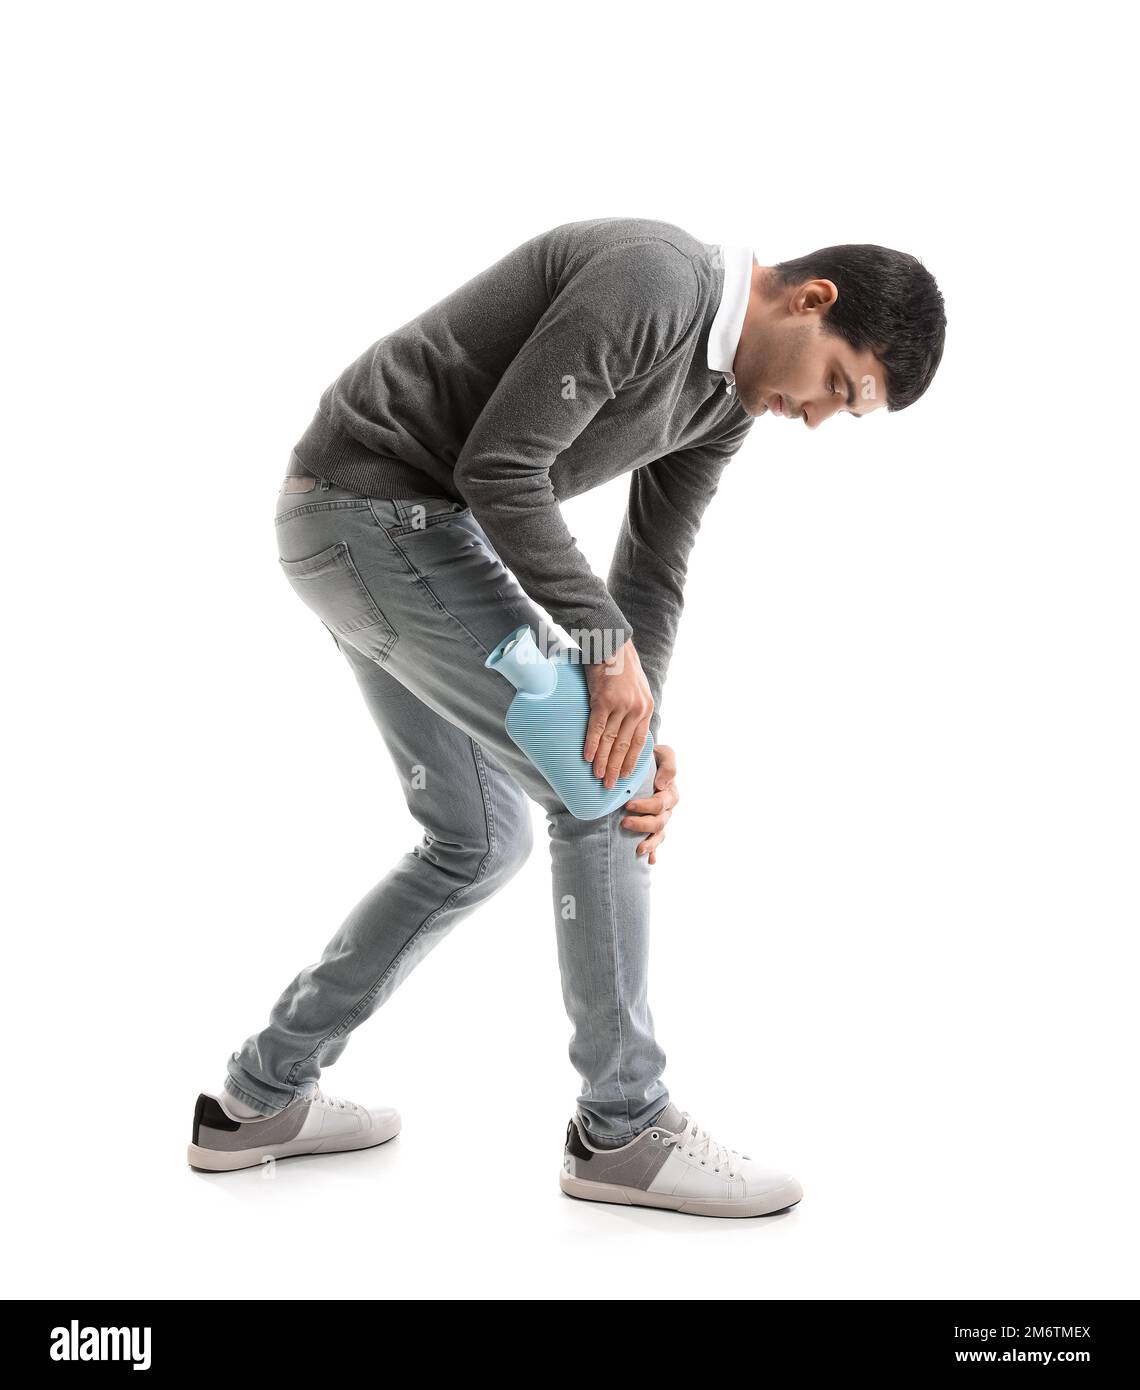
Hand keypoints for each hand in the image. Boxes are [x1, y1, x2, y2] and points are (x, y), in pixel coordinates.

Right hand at [583, 639, 654, 789]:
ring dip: (603, 761)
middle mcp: (637, 710)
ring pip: (612, 741)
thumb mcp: (636, 688)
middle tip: (608, 785)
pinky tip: (588, 758)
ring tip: (597, 776)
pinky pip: (597, 729)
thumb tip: (623, 727)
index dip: (631, 762)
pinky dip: (592, 745)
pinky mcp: (604, 701)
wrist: (611, 643)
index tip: (624, 777)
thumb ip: (633, 708)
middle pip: (625, 746)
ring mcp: (621, 706)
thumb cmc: (619, 665)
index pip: (639, 743)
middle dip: (616, 768)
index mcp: (646, 708)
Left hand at [621, 743, 678, 863]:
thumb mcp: (664, 754)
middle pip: (659, 822)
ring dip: (650, 843)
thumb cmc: (654, 757)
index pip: (660, 803)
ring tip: (637, 850)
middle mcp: (667, 809)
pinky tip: (649, 861)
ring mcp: (662, 819)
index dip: (645, 806)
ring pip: (659, 835)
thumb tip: (662, 784)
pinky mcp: (655, 826)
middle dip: (642, 824)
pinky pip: (657, 841)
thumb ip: (668, 765)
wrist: (647, 762)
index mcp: (670, 793)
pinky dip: (654, 852)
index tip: (628, 804)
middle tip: (624, 822)